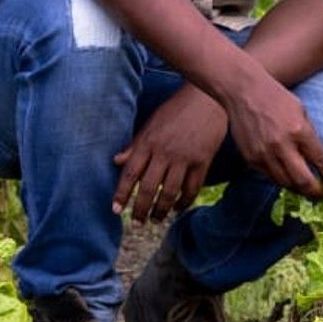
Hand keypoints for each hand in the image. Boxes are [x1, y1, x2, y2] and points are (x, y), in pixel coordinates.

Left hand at [113, 87, 227, 222]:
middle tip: (137, 222)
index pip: (130, 173)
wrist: (207, 99)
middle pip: (148, 188)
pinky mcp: (202, 161)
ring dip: (161, 210)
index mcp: (148, 142)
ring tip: (156, 219)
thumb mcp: (151, 124)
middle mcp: (164, 152)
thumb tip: (116, 161)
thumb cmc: (176, 110)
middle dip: (140, 209)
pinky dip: (184, 202)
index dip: (121, 193)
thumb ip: (135, 145)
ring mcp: (184, 158)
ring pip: (169, 192)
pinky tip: (178, 208)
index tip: (115, 210)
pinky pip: (191, 188)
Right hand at [219, 64, 322, 200]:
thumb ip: (310, 136)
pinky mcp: (251, 158)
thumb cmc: (276, 98)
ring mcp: (264, 154)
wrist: (243, 91)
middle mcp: (282, 146)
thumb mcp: (301, 112)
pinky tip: (287, 177)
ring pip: (285, 183)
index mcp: (299, 131)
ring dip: (298, 188)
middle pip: (303, 181)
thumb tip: (320, 160)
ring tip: (305, 188)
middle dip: (316, 192)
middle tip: (322, 195)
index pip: (320, 162)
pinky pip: (270, 177)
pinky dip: (281, 180)